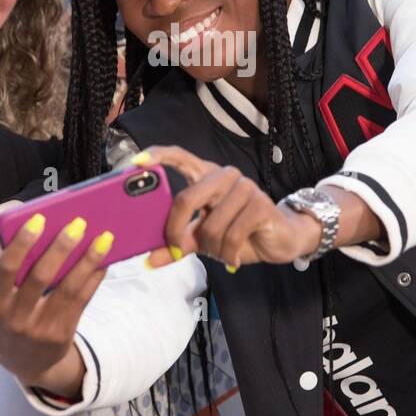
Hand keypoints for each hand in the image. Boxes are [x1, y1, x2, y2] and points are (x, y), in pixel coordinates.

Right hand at [0, 213, 111, 396]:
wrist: (23, 362)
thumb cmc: (12, 317)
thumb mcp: (2, 300)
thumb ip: (15, 274)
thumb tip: (45, 233)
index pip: (7, 269)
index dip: (22, 243)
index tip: (38, 219)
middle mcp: (15, 317)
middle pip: (41, 276)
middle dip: (61, 247)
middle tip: (78, 223)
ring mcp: (40, 328)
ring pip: (69, 288)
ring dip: (88, 260)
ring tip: (104, 238)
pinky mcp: (62, 335)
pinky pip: (82, 301)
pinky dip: (94, 278)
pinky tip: (103, 261)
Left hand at [130, 145, 319, 270]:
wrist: (279, 240)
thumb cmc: (238, 233)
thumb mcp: (203, 239)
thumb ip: (179, 244)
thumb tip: (150, 260)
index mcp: (206, 176)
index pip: (180, 155)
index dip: (157, 156)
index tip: (136, 163)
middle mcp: (224, 176)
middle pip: (186, 198)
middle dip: (175, 231)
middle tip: (175, 249)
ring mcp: (244, 188)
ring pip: (209, 225)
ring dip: (210, 248)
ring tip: (219, 252)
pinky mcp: (261, 205)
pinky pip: (231, 235)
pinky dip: (227, 254)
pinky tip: (231, 259)